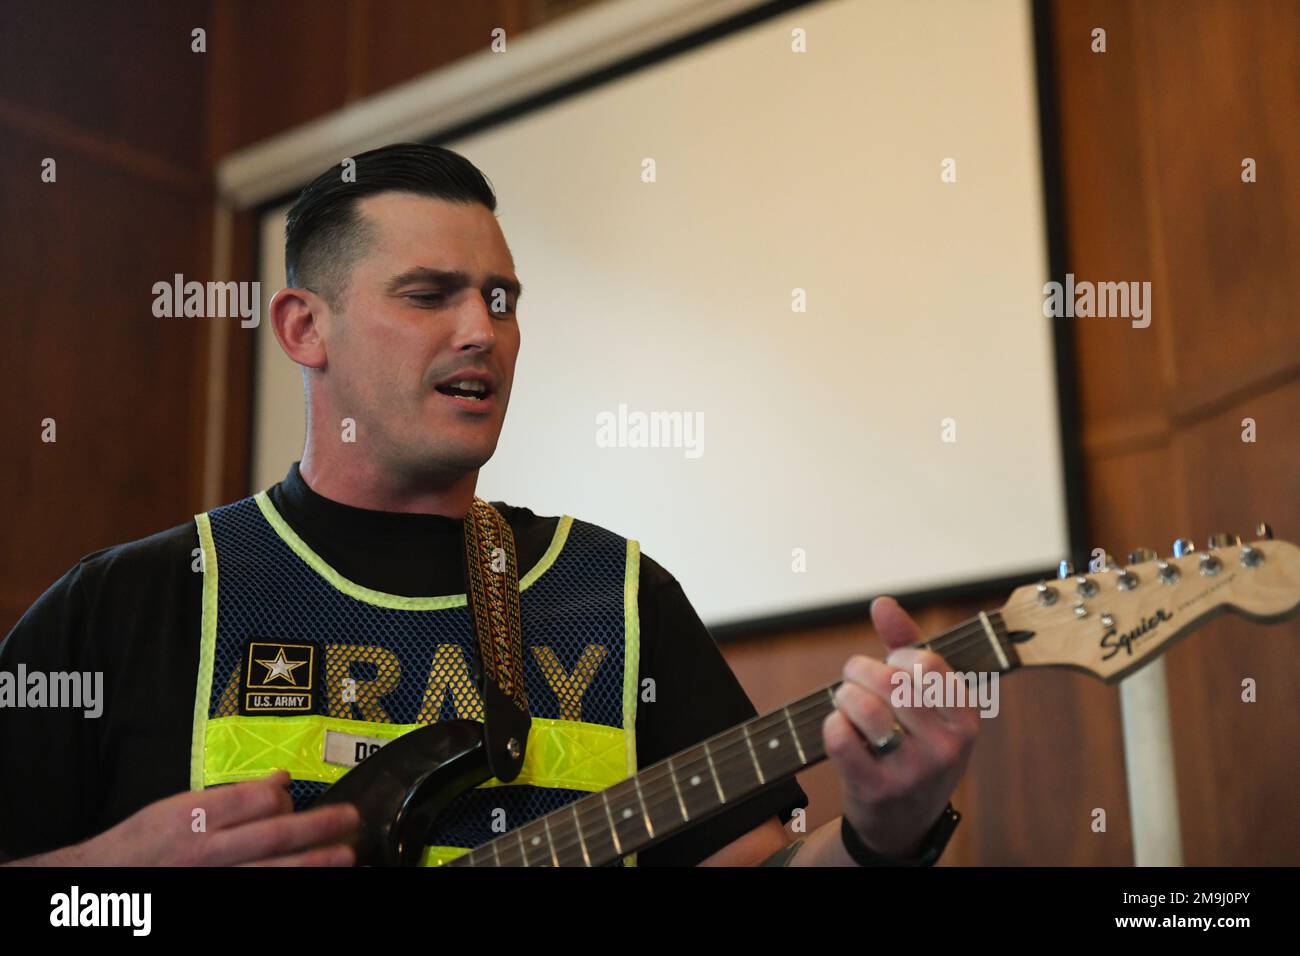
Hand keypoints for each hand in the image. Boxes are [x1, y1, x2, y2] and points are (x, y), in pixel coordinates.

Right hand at [13, 770, 358, 865]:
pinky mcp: (214, 903)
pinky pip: (258, 895)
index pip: (253, 801)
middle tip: (350, 819)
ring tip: (346, 855)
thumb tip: (280, 781)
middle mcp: (204, 852)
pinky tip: (313, 882)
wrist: (98, 884)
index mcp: (192, 818)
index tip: (292, 794)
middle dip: (317, 828)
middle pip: (273, 836)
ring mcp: (211, 881)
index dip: (282, 795)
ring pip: (272, 872)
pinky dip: (288, 887)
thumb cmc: (137, 845)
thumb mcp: (174, 808)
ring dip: (313, 863)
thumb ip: (230, 796)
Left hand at [822, 596, 977, 857]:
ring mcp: (913, 770)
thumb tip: (881, 603)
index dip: (896, 657)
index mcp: (965, 717)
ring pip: (864, 706)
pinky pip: (841, 737)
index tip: (891, 668)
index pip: (925, 662)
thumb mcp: (926, 701)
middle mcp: (946, 745)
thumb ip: (905, 646)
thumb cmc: (914, 746)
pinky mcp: (877, 788)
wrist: (903, 818)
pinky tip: (841, 730)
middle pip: (889, 680)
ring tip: (846, 702)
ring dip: (844, 696)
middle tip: (855, 681)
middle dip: (860, 670)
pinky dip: (832, 725)